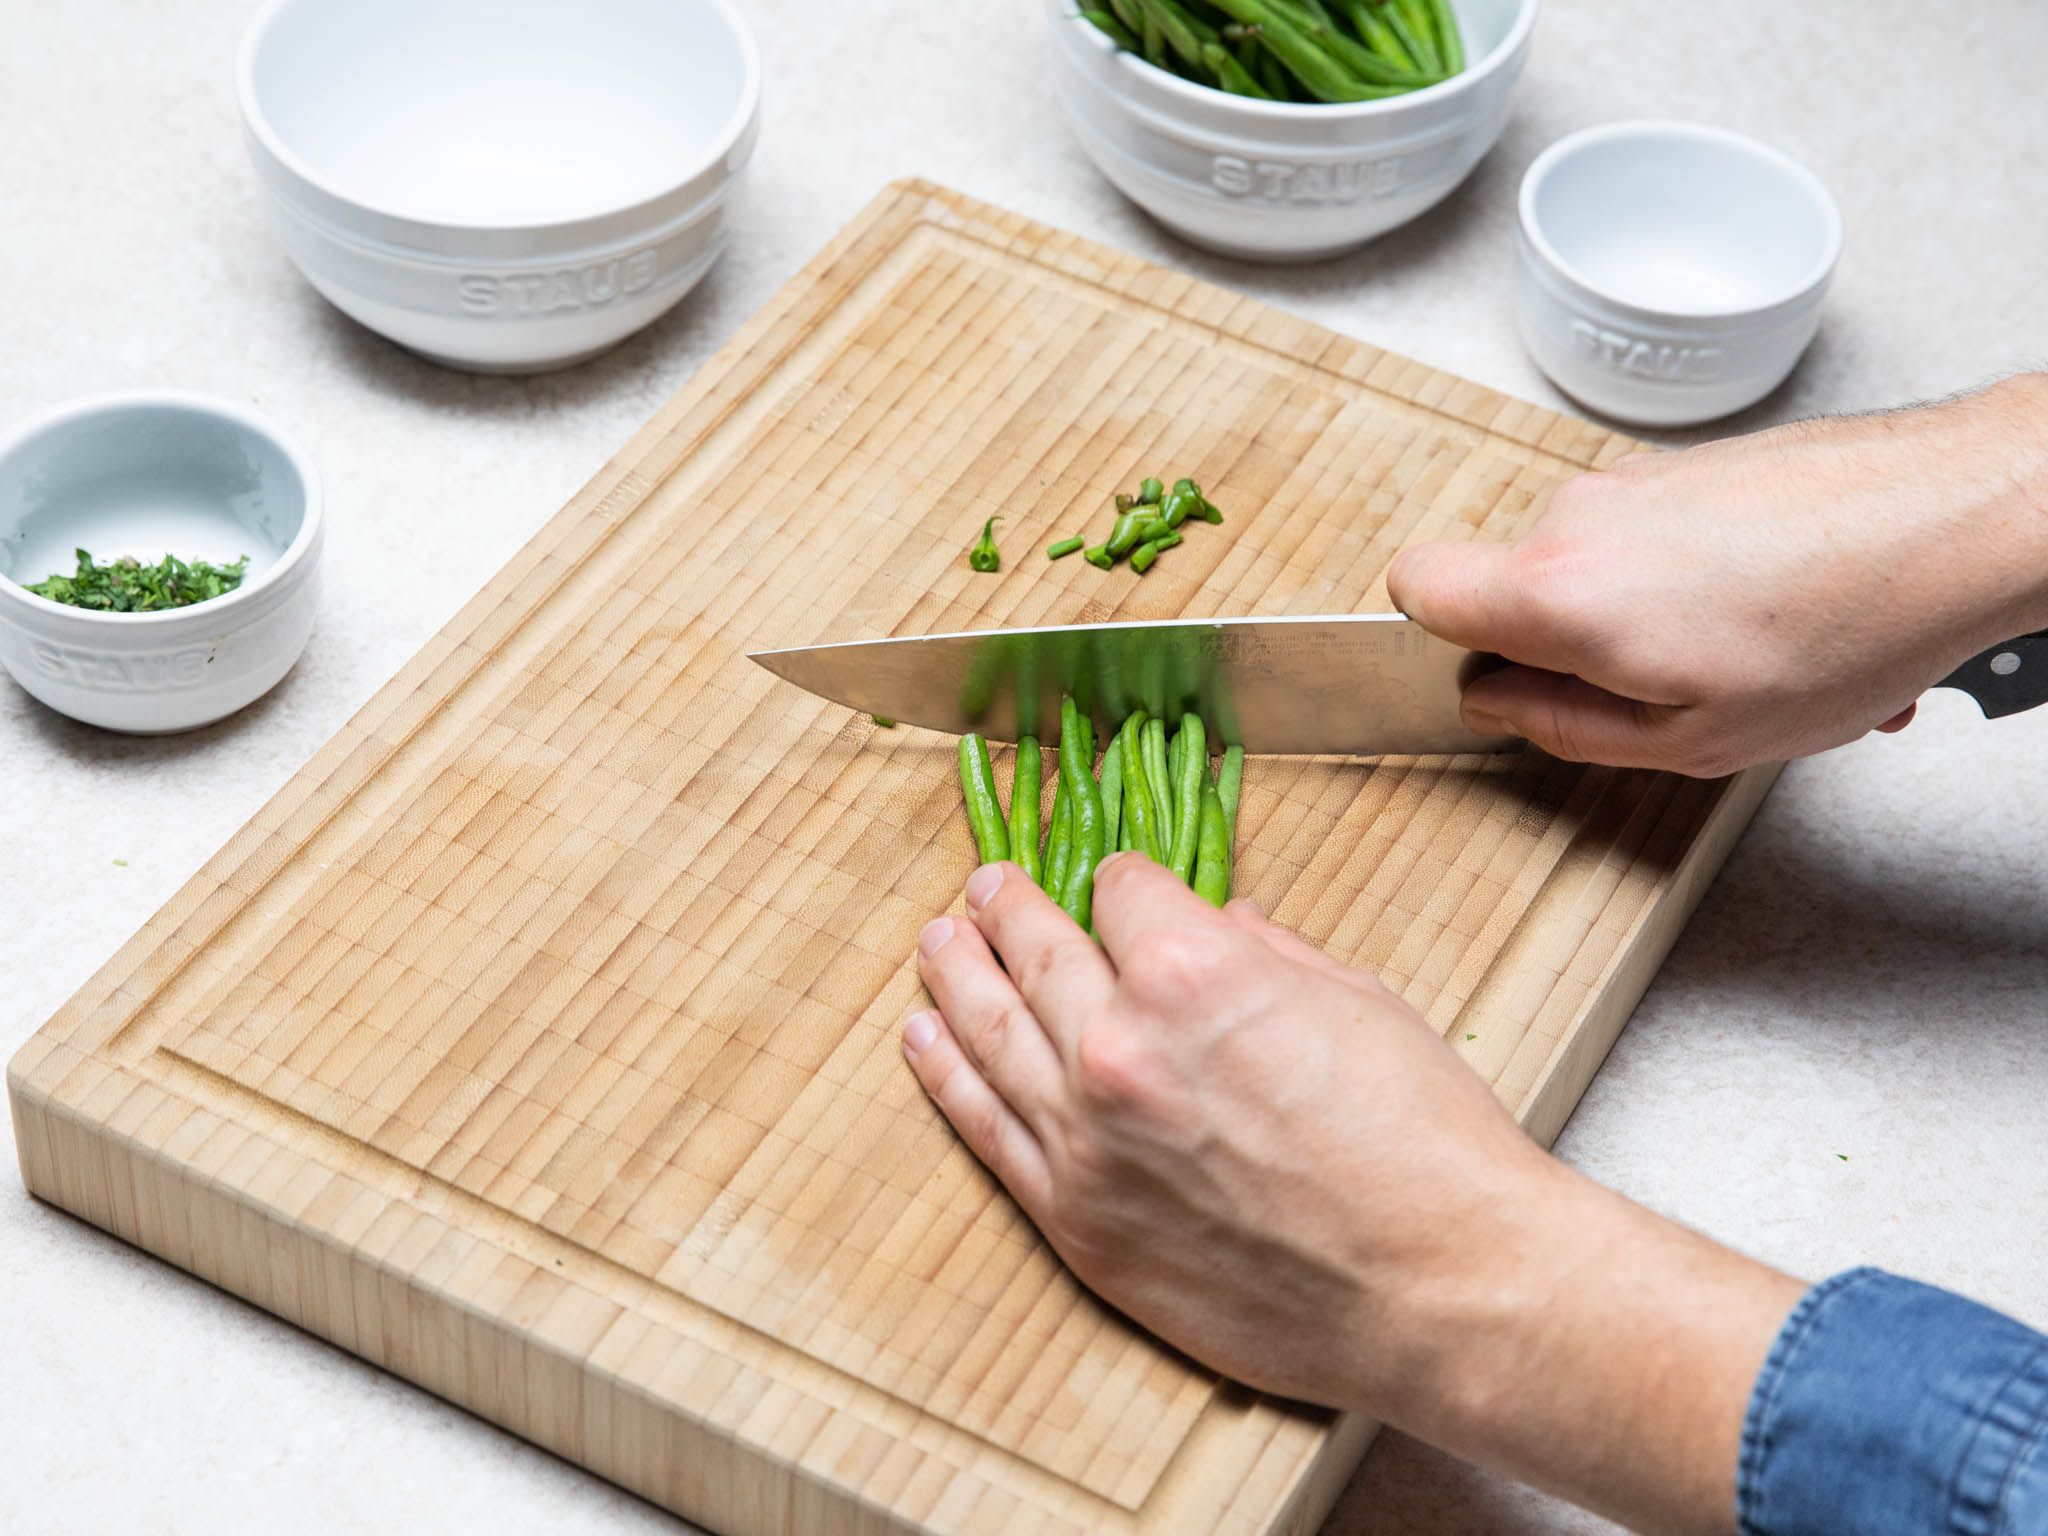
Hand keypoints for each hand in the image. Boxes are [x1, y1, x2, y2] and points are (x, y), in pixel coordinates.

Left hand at [909, 854, 1802, 1534]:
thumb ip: (1266, 953)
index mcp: (1192, 969)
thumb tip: (1220, 925)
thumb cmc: (1424, 1140)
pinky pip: (988, 1131)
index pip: (1121, 890)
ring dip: (956, 976)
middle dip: (1009, 908)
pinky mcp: (1076, 1221)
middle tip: (986, 888)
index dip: (1123, 880)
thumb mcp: (1356, 1001)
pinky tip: (924, 1037)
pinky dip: (947, 1076)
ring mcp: (1085, 1138)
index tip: (1120, 884)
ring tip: (937, 942)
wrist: (1442, 1289)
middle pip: (1038, 951)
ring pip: (990, 1033)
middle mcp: (1118, 1043)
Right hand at [1388, 374, 2047, 775]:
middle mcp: (1582, 516)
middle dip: (1575, 648)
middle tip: (1667, 694)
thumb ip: (1569, 729)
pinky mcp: (1692, 463)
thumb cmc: (1847, 626)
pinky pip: (1660, 540)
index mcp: (1560, 591)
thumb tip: (1501, 707)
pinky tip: (1784, 620)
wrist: (1957, 516)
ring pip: (1599, 568)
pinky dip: (1706, 587)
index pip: (1416, 585)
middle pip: (1518, 588)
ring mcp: (1639, 478)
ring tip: (1754, 660)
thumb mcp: (1695, 739)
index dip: (1430, 638)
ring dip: (1658, 622)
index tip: (1494, 676)